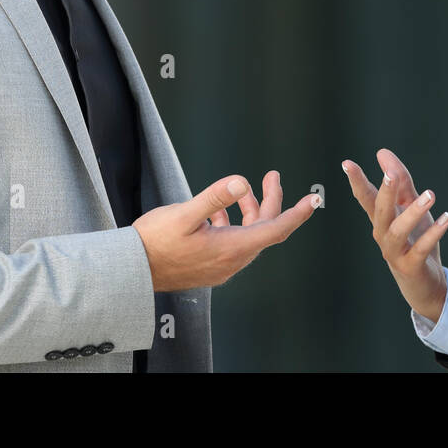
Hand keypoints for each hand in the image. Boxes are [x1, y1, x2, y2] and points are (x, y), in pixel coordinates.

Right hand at [133, 171, 317, 291]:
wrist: (131, 272)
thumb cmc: (154, 241)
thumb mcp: (183, 214)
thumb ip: (213, 197)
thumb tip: (241, 181)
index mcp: (232, 248)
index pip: (276, 229)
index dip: (297, 213)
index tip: (315, 199)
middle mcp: (232, 261)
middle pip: (264, 229)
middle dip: (270, 201)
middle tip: (272, 175)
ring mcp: (221, 267)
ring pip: (248, 235)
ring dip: (250, 211)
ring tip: (244, 189)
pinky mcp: (210, 268)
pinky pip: (232, 243)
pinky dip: (232, 223)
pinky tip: (217, 210)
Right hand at [343, 148, 447, 321]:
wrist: (425, 283)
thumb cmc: (415, 241)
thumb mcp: (409, 207)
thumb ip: (400, 181)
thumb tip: (382, 152)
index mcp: (381, 219)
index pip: (366, 197)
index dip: (357, 180)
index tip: (347, 163)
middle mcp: (383, 234)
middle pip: (379, 212)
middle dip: (385, 193)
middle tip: (391, 174)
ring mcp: (394, 252)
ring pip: (398, 230)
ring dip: (413, 212)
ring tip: (430, 194)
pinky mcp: (410, 266)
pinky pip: (420, 248)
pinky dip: (433, 233)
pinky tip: (446, 218)